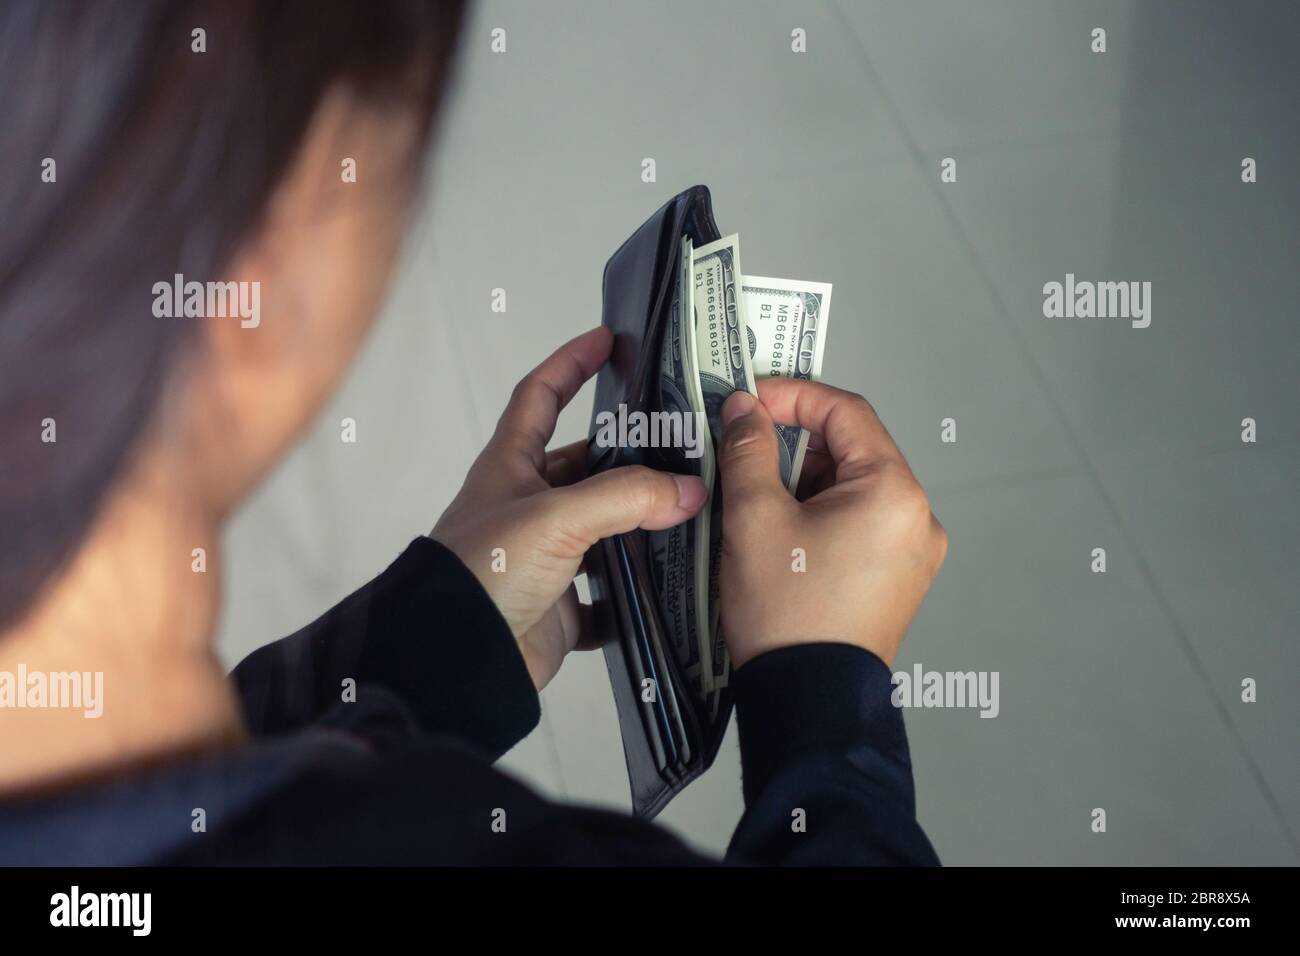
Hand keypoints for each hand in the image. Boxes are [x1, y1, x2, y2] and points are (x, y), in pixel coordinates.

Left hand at [432, 327, 706, 690]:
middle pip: (587, 467)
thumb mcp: (556, 516)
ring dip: (644, 523)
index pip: (540, 397)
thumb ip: (626, 497)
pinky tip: (675, 582)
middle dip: (632, 456)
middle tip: (685, 445)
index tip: (608, 341)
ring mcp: (545, 558)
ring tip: (696, 508)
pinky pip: (610, 595)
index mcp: (510, 467)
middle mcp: (527, 507)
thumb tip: (690, 490)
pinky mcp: (561, 608)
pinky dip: (640, 592)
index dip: (571, 364)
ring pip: (606, 529)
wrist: (457, 660)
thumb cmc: (485, 570)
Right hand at [716, 381, 946, 669]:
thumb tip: (745, 407)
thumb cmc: (785, 609)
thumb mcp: (754, 518)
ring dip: (806, 480)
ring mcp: (916, 552)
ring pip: (855, 488)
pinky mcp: (901, 580)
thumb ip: (748, 450)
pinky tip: (783, 532)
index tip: (746, 400)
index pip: (846, 413)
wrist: (809, 702)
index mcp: (894, 492)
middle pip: (854, 450)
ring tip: (755, 499)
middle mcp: (919, 516)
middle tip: (742, 451)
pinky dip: (823, 514)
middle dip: (794, 443)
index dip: (792, 396)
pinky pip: (862, 524)